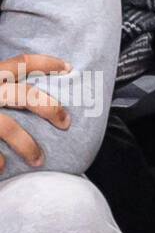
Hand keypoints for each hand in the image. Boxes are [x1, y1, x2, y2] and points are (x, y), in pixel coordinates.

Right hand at [0, 54, 70, 171]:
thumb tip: (25, 90)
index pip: (21, 63)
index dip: (46, 63)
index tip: (69, 67)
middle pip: (24, 95)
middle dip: (50, 109)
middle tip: (66, 123)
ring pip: (8, 128)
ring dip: (28, 146)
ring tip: (39, 160)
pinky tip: (1, 169)